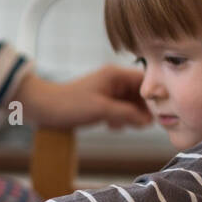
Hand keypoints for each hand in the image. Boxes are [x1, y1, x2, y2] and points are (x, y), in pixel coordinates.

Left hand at [14, 65, 150, 129]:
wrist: (42, 109)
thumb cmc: (69, 105)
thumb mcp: (101, 110)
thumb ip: (127, 113)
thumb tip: (149, 120)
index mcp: (115, 75)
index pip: (146, 81)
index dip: (155, 96)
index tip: (159, 113)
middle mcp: (114, 80)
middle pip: (141, 94)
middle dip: (141, 110)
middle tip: (139, 125)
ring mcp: (108, 91)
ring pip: (131, 104)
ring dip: (129, 116)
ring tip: (120, 125)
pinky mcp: (101, 102)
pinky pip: (119, 110)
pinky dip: (119, 119)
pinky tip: (111, 126)